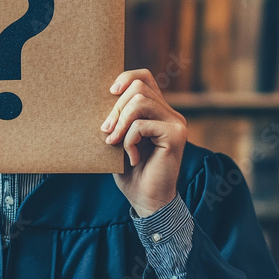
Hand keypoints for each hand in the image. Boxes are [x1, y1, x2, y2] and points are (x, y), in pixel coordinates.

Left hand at [102, 69, 188, 217]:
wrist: (146, 200)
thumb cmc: (130, 172)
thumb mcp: (119, 138)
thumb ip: (118, 118)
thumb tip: (102, 96)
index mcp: (158, 111)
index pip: (144, 77)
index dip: (126, 78)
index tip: (110, 92)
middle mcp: (171, 113)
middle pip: (139, 87)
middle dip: (116, 108)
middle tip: (106, 131)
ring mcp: (176, 123)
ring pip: (140, 102)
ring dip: (121, 123)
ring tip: (113, 143)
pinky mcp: (176, 135)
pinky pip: (142, 125)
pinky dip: (129, 141)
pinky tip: (131, 158)